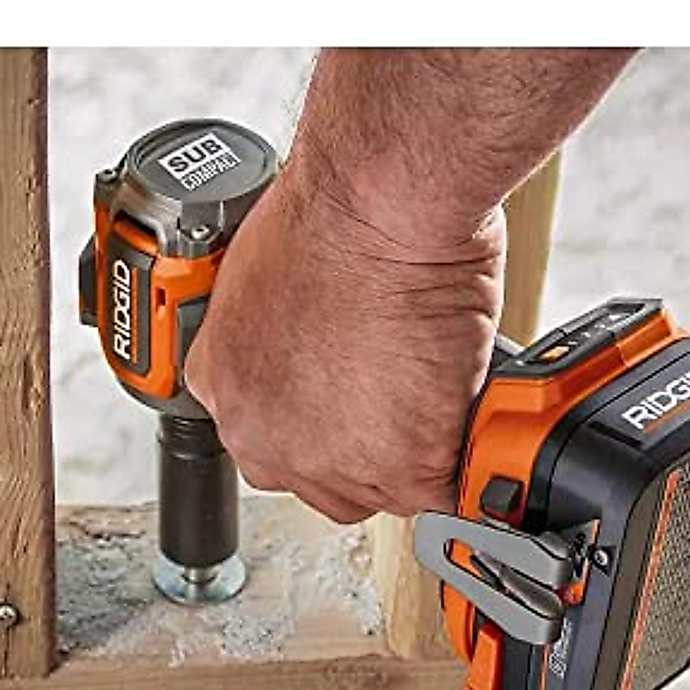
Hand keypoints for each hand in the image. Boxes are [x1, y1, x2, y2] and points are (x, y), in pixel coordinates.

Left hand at [184, 159, 504, 522]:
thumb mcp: (268, 274)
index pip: (272, 441)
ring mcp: (330, 459)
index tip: (351, 405)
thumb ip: (282, 334)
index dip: (323, 423)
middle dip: (368, 448)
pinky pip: (448, 483)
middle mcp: (263, 435)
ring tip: (439, 385)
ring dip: (421, 450)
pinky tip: (466, 399)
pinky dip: (467, 449)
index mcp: (223, 383)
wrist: (382, 200)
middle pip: (325, 482)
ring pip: (388, 489)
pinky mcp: (403, 466)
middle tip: (402, 394)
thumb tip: (321, 342)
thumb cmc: (334, 209)